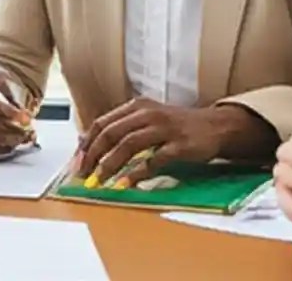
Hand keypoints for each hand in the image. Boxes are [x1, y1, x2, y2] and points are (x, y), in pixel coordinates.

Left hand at [74, 98, 225, 185]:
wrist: (215, 126)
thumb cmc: (176, 126)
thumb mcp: (146, 120)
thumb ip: (119, 128)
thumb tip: (84, 142)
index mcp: (136, 107)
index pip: (102, 123)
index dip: (87, 143)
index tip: (76, 162)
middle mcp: (148, 114)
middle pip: (111, 133)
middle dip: (93, 155)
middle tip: (83, 174)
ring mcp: (164, 128)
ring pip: (129, 145)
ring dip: (110, 164)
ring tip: (99, 181)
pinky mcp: (179, 145)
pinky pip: (153, 159)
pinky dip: (137, 173)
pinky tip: (126, 184)